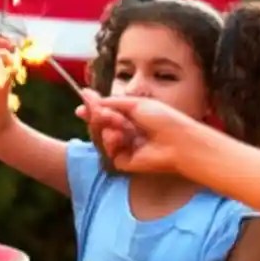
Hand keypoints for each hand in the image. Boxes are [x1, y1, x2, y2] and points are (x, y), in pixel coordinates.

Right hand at [74, 93, 198, 175]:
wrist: (178, 142)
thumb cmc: (163, 119)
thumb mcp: (136, 104)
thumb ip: (113, 102)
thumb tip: (91, 98)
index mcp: (132, 116)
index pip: (107, 112)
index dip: (93, 109)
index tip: (81, 104)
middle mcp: (127, 132)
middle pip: (101, 125)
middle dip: (97, 116)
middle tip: (94, 112)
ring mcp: (126, 147)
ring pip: (102, 137)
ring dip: (106, 127)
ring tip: (116, 124)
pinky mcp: (125, 162)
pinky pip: (109, 152)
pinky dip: (111, 143)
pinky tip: (119, 138)